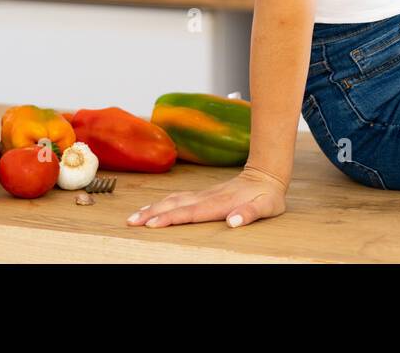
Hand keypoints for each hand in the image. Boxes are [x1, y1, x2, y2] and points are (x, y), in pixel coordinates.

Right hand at [126, 165, 287, 228]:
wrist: (267, 174)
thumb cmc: (267, 196)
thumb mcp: (266, 207)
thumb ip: (250, 214)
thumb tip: (233, 221)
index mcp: (219, 203)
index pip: (190, 212)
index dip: (171, 218)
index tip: (152, 224)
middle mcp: (207, 197)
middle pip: (175, 205)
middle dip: (152, 213)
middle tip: (131, 222)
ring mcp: (203, 194)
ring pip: (173, 200)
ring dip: (153, 208)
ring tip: (134, 217)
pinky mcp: (202, 194)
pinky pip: (177, 199)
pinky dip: (161, 203)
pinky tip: (152, 208)